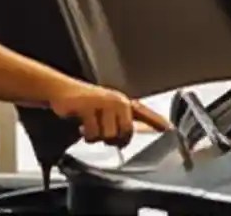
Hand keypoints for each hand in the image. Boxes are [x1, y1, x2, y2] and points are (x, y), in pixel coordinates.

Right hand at [49, 82, 170, 147]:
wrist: (61, 91)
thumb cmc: (84, 104)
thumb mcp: (105, 111)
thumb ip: (119, 123)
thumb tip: (128, 137)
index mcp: (122, 102)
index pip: (143, 112)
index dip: (156, 122)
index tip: (169, 129)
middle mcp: (117, 101)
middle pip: (126, 133)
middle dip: (114, 139)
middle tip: (103, 132)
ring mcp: (103, 102)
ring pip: (109, 135)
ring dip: (97, 136)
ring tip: (90, 126)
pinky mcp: (89, 106)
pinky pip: (93, 134)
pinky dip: (87, 135)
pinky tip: (82, 125)